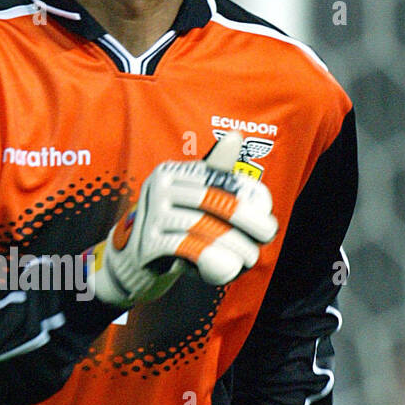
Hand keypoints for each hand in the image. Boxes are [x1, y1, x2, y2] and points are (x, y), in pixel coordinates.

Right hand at [86, 132, 277, 307]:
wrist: (135, 263)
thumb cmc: (172, 228)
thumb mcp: (191, 200)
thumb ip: (214, 174)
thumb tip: (235, 135)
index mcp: (169, 172)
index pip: (217, 180)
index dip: (247, 198)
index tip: (269, 219)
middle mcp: (156, 187)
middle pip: (211, 199)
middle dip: (246, 219)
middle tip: (268, 236)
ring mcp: (149, 214)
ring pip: (202, 225)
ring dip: (234, 243)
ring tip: (251, 257)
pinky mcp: (146, 242)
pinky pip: (186, 247)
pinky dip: (211, 257)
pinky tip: (229, 269)